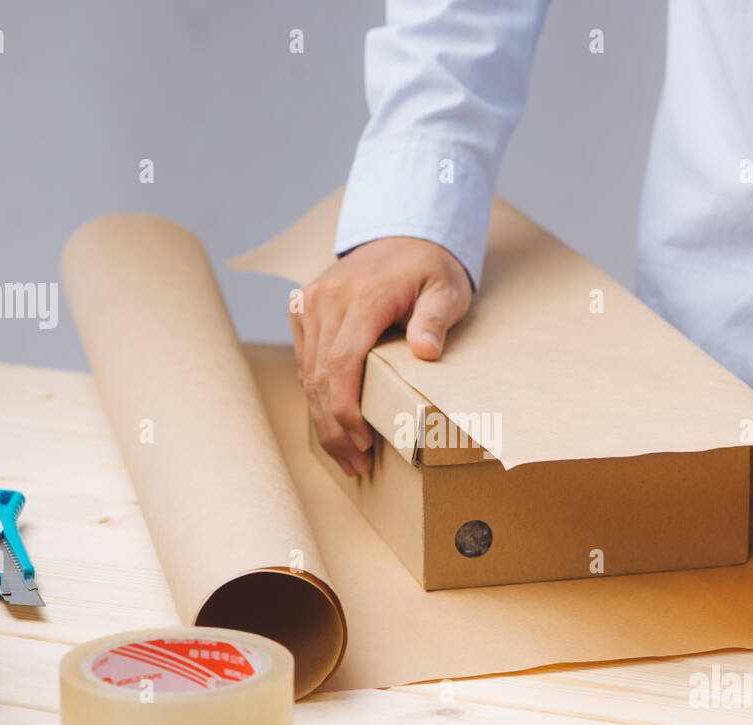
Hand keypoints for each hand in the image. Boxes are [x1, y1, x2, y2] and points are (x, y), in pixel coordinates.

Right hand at [291, 237, 471, 474]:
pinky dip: (316, 394)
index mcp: (361, 298)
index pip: (341, 364)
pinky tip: (331, 422)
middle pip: (320, 377)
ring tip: (344, 455)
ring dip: (322, 418)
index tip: (363, 444)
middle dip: (335, 428)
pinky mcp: (304, 306)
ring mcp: (311, 301)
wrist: (403, 231)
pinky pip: (305, 359)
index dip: (346, 411)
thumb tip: (427, 352)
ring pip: (307, 373)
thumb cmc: (430, 267)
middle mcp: (327, 299)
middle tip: (356, 466)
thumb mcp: (448, 289)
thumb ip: (436, 318)